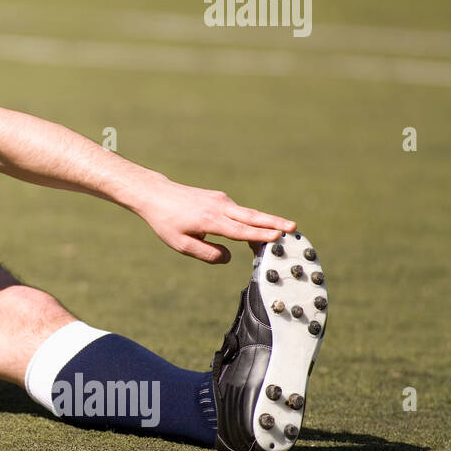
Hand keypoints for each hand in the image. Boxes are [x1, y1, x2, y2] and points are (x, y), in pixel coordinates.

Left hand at [132, 174, 295, 263]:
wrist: (156, 194)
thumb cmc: (166, 222)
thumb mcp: (180, 244)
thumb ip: (206, 253)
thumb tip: (230, 257)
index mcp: (209, 221)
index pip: (239, 230)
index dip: (259, 235)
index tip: (277, 236)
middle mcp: (219, 207)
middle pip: (251, 217)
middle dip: (274, 223)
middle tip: (294, 228)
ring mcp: (221, 200)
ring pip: (249, 213)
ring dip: (267, 222)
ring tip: (286, 231)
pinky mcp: (220, 198)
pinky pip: (240, 212)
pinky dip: (253, 220)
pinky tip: (262, 229)